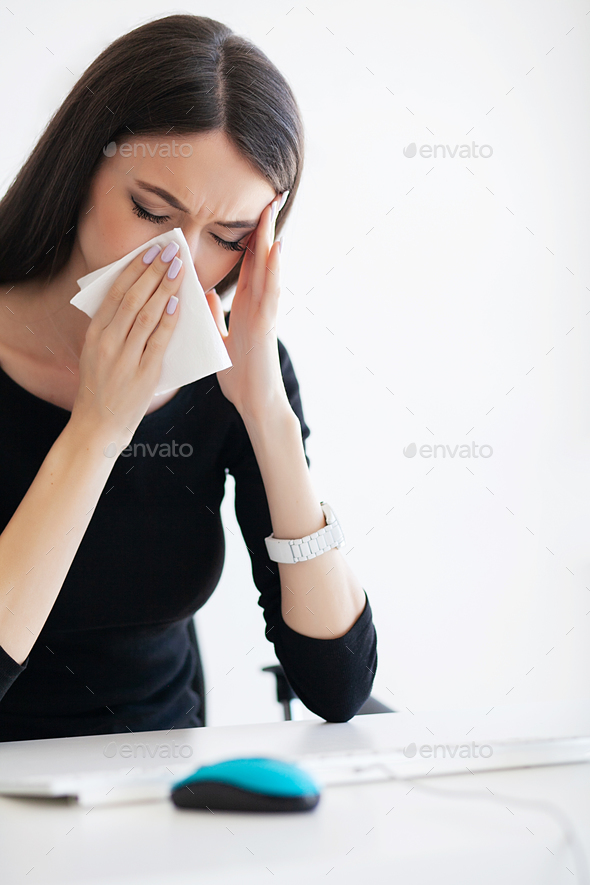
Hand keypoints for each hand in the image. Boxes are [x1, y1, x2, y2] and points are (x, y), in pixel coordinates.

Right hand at [70, 244, 183, 449]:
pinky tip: (177, 303)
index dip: (134, 269)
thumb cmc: (101, 387)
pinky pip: (158, 341)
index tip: (150, 251)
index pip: (115, 292)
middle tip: (170, 251)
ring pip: (146, 315)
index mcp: (94, 333)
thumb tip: (138, 296)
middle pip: (132, 298)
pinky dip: (168, 320)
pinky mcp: (143, 374)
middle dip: (153, 271)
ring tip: (178, 269)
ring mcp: (125, 358)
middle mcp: (107, 343)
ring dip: (164, 288)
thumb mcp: (96, 352)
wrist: (98, 425)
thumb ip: (113, 328)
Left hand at [205, 194, 290, 422]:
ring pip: (268, 268)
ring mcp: (264, 312)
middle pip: (261, 258)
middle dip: (264, 227)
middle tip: (271, 195)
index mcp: (246, 305)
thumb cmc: (240, 374)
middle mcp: (257, 303)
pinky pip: (269, 292)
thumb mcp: (221, 339)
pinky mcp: (265, 324)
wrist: (254, 401)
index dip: (250, 237)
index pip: (248, 263)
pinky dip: (273, 270)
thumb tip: (204, 293)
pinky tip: (277, 248)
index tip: (253, 210)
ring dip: (271, 238)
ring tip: (273, 209)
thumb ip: (215, 316)